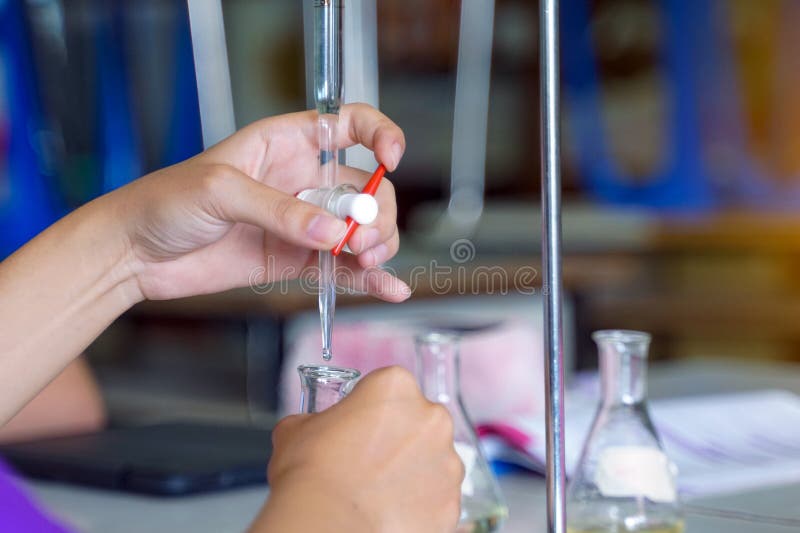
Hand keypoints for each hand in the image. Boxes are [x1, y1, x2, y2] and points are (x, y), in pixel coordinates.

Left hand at [116, 104, 408, 301]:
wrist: (135, 255)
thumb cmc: (165, 202)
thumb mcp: (219, 191)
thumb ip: (279, 210)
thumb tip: (331, 232)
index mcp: (285, 143)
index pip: (348, 125)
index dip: (379, 134)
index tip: (391, 159)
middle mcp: (303, 181)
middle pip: (366, 188)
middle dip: (377, 211)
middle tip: (362, 238)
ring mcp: (303, 224)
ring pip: (362, 229)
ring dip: (377, 244)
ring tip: (365, 260)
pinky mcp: (296, 262)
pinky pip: (342, 269)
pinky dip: (369, 280)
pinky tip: (391, 289)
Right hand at [253, 367, 462, 532]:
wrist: (327, 525)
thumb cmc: (311, 474)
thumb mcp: (297, 428)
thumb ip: (317, 419)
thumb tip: (313, 427)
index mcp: (395, 386)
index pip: (389, 388)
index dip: (372, 409)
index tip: (360, 426)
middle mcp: (431, 417)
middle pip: (419, 421)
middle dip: (399, 438)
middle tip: (369, 461)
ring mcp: (447, 462)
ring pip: (433, 460)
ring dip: (413, 471)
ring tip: (378, 491)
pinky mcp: (452, 502)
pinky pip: (438, 497)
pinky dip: (420, 504)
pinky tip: (390, 511)